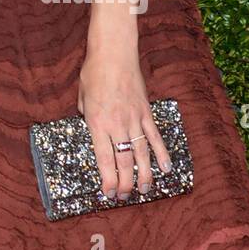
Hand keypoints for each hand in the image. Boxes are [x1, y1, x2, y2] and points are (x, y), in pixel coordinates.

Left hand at [77, 50, 171, 200]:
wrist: (113, 53)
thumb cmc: (93, 72)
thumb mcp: (82, 96)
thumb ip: (87, 115)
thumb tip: (93, 128)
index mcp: (96, 122)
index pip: (103, 159)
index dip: (107, 179)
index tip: (108, 193)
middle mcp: (116, 124)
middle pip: (123, 161)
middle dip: (124, 183)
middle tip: (125, 196)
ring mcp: (134, 118)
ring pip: (141, 153)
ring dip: (144, 174)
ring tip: (145, 190)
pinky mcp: (146, 111)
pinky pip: (155, 136)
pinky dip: (162, 153)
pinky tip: (166, 168)